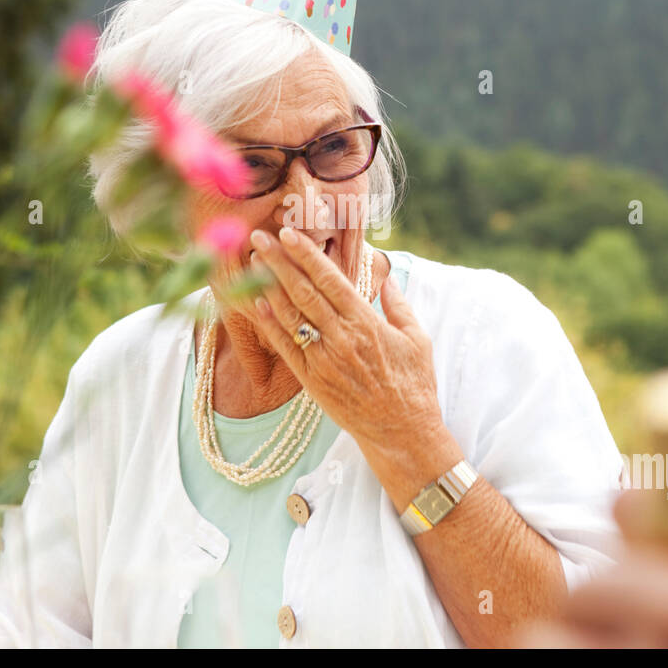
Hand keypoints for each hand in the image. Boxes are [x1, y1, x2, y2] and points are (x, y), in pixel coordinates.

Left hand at [246, 228, 449, 460]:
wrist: (403, 433)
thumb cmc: (415, 385)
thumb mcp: (417, 338)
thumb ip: (399, 305)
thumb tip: (387, 276)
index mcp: (367, 322)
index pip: (330, 279)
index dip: (306, 254)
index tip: (288, 234)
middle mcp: (341, 338)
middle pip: (304, 291)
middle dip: (279, 261)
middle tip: (258, 236)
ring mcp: (324, 360)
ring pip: (290, 315)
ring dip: (268, 286)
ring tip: (250, 262)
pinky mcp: (312, 381)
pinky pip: (286, 347)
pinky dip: (270, 324)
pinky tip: (256, 303)